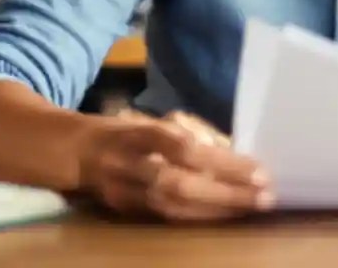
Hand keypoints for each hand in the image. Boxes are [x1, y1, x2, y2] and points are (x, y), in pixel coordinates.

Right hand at [76, 109, 273, 221]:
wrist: (71, 152)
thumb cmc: (126, 131)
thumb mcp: (155, 120)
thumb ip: (190, 133)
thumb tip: (233, 151)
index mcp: (137, 132)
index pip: (182, 147)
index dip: (220, 161)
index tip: (258, 169)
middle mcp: (128, 163)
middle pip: (178, 183)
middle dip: (225, 193)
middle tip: (265, 195)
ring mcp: (123, 191)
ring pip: (172, 207)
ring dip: (217, 210)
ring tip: (253, 207)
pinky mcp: (125, 211)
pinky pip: (166, 218)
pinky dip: (199, 218)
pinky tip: (226, 216)